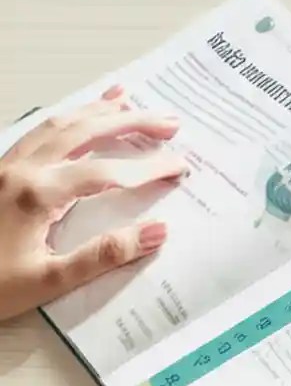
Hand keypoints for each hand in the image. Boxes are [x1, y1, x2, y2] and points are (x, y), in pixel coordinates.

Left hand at [0, 85, 184, 320]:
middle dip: (132, 123)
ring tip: (134, 104)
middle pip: (86, 132)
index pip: (107, 172)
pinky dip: (68, 117)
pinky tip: (82, 114)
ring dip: (100, 111)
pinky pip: (39, 131)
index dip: (148, 167)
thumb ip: (104, 256)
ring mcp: (6, 166)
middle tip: (171, 122)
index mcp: (37, 195)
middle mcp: (22, 170)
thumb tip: (157, 232)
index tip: (179, 167)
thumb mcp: (48, 281)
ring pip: (60, 123)